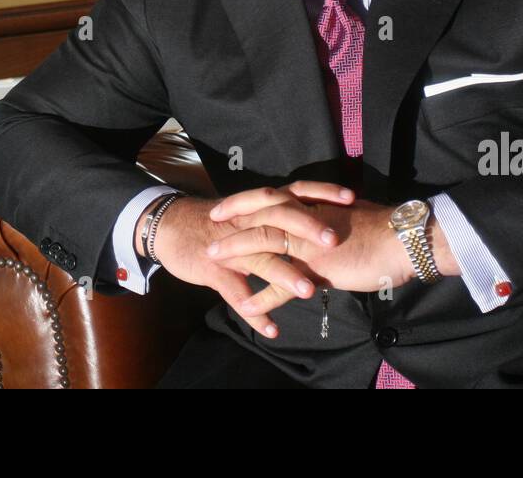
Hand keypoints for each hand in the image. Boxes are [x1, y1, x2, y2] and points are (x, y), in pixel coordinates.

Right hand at [150, 183, 353, 338]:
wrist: (171, 228)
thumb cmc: (215, 221)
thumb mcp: (248, 212)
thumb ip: (279, 216)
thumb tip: (317, 217)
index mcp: (260, 207)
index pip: (295, 192)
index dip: (321, 193)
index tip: (351, 197)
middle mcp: (248, 223)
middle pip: (281, 220)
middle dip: (308, 228)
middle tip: (334, 240)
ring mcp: (232, 247)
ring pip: (261, 260)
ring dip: (285, 276)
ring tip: (308, 291)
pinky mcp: (215, 270)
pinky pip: (236, 293)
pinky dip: (254, 313)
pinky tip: (272, 329)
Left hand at [209, 194, 414, 302]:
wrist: (402, 240)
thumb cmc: (380, 228)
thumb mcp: (346, 216)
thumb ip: (325, 218)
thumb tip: (318, 218)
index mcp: (312, 205)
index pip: (271, 197)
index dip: (244, 200)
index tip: (223, 206)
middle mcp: (307, 219)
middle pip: (260, 213)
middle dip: (232, 218)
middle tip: (210, 224)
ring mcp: (310, 242)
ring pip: (264, 241)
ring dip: (236, 250)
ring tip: (213, 259)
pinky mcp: (318, 266)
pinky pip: (284, 284)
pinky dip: (264, 296)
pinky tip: (248, 307)